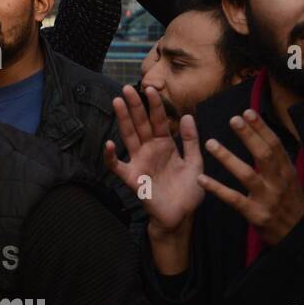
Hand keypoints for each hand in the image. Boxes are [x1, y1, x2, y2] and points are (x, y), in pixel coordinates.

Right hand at [103, 85, 203, 233]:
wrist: (181, 216)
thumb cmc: (189, 191)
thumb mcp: (196, 162)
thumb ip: (190, 140)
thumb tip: (186, 116)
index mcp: (165, 145)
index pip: (158, 121)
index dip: (154, 106)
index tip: (150, 89)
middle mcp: (150, 150)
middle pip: (140, 124)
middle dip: (134, 107)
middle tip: (127, 88)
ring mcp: (139, 162)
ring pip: (129, 137)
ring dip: (122, 120)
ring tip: (116, 103)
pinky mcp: (131, 178)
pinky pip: (117, 165)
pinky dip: (110, 156)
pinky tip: (108, 144)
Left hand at [200, 109, 303, 245]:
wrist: (296, 232)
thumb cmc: (287, 200)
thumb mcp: (287, 178)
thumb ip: (275, 159)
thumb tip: (261, 132)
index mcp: (285, 171)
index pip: (274, 145)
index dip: (261, 128)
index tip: (247, 112)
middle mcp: (278, 182)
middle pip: (264, 155)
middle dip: (249, 136)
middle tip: (233, 119)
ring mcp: (266, 198)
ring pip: (247, 174)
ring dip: (227, 158)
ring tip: (210, 143)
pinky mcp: (255, 213)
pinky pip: (233, 199)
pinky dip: (217, 188)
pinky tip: (201, 179)